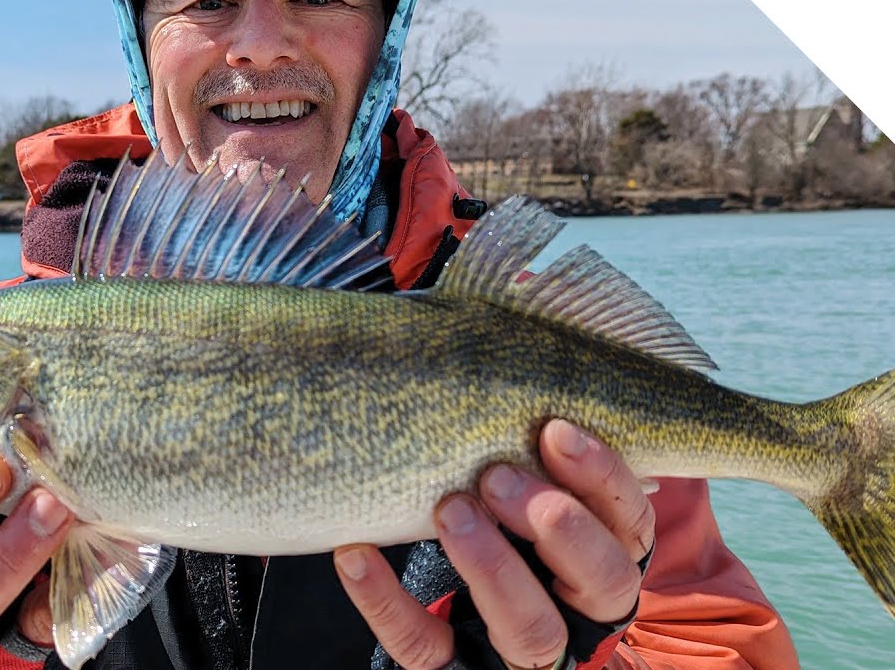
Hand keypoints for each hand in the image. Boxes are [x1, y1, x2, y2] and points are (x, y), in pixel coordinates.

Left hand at [334, 420, 654, 669]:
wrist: (469, 625)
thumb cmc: (502, 523)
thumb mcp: (532, 486)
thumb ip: (536, 447)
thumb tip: (512, 347)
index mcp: (610, 557)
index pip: (632, 523)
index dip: (603, 478)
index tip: (555, 428)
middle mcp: (580, 611)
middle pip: (603, 580)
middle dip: (557, 524)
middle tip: (496, 474)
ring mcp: (520, 650)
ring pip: (531, 630)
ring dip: (492, 565)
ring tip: (448, 509)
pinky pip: (425, 648)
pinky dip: (387, 603)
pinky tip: (354, 555)